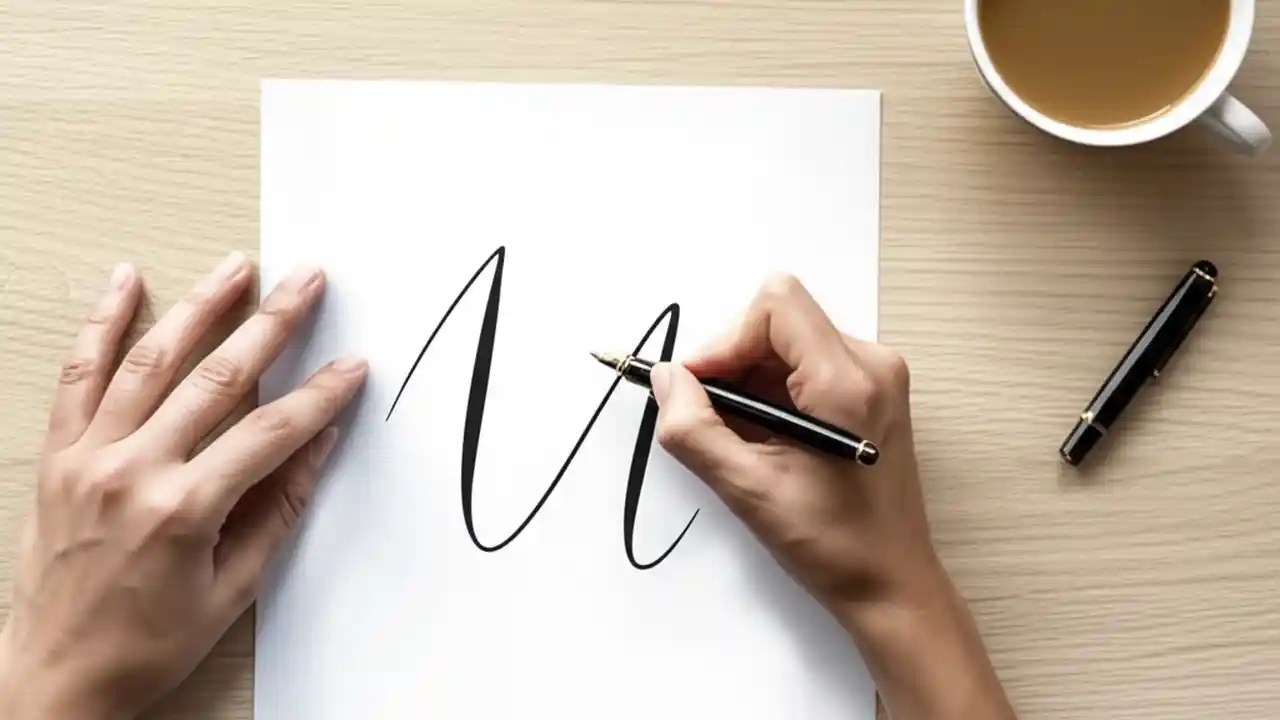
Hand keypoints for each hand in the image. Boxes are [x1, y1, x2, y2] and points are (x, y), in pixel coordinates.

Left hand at [0, 254, 367, 719]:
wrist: (55, 676)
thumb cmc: (144, 646)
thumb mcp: (232, 589)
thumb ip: (277, 510)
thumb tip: (316, 446)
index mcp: (182, 511)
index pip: (270, 432)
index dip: (320, 395)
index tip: (352, 367)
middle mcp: (131, 473)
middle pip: (218, 379)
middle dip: (272, 324)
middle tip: (307, 283)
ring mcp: (89, 458)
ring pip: (151, 361)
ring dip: (199, 307)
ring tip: (237, 268)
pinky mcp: (59, 456)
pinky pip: (79, 375)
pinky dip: (102, 325)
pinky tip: (126, 283)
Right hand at [651, 275, 1014, 719]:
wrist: (891, 585)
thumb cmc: (836, 546)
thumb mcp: (748, 490)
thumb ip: (695, 429)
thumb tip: (666, 379)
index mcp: (847, 382)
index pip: (775, 305)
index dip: (724, 341)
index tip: (698, 388)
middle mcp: (871, 365)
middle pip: (778, 321)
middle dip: (733, 363)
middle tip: (712, 420)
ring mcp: (876, 378)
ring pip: (788, 343)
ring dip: (750, 382)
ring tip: (743, 440)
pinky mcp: (871, 393)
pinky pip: (805, 366)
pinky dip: (772, 393)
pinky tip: (767, 441)